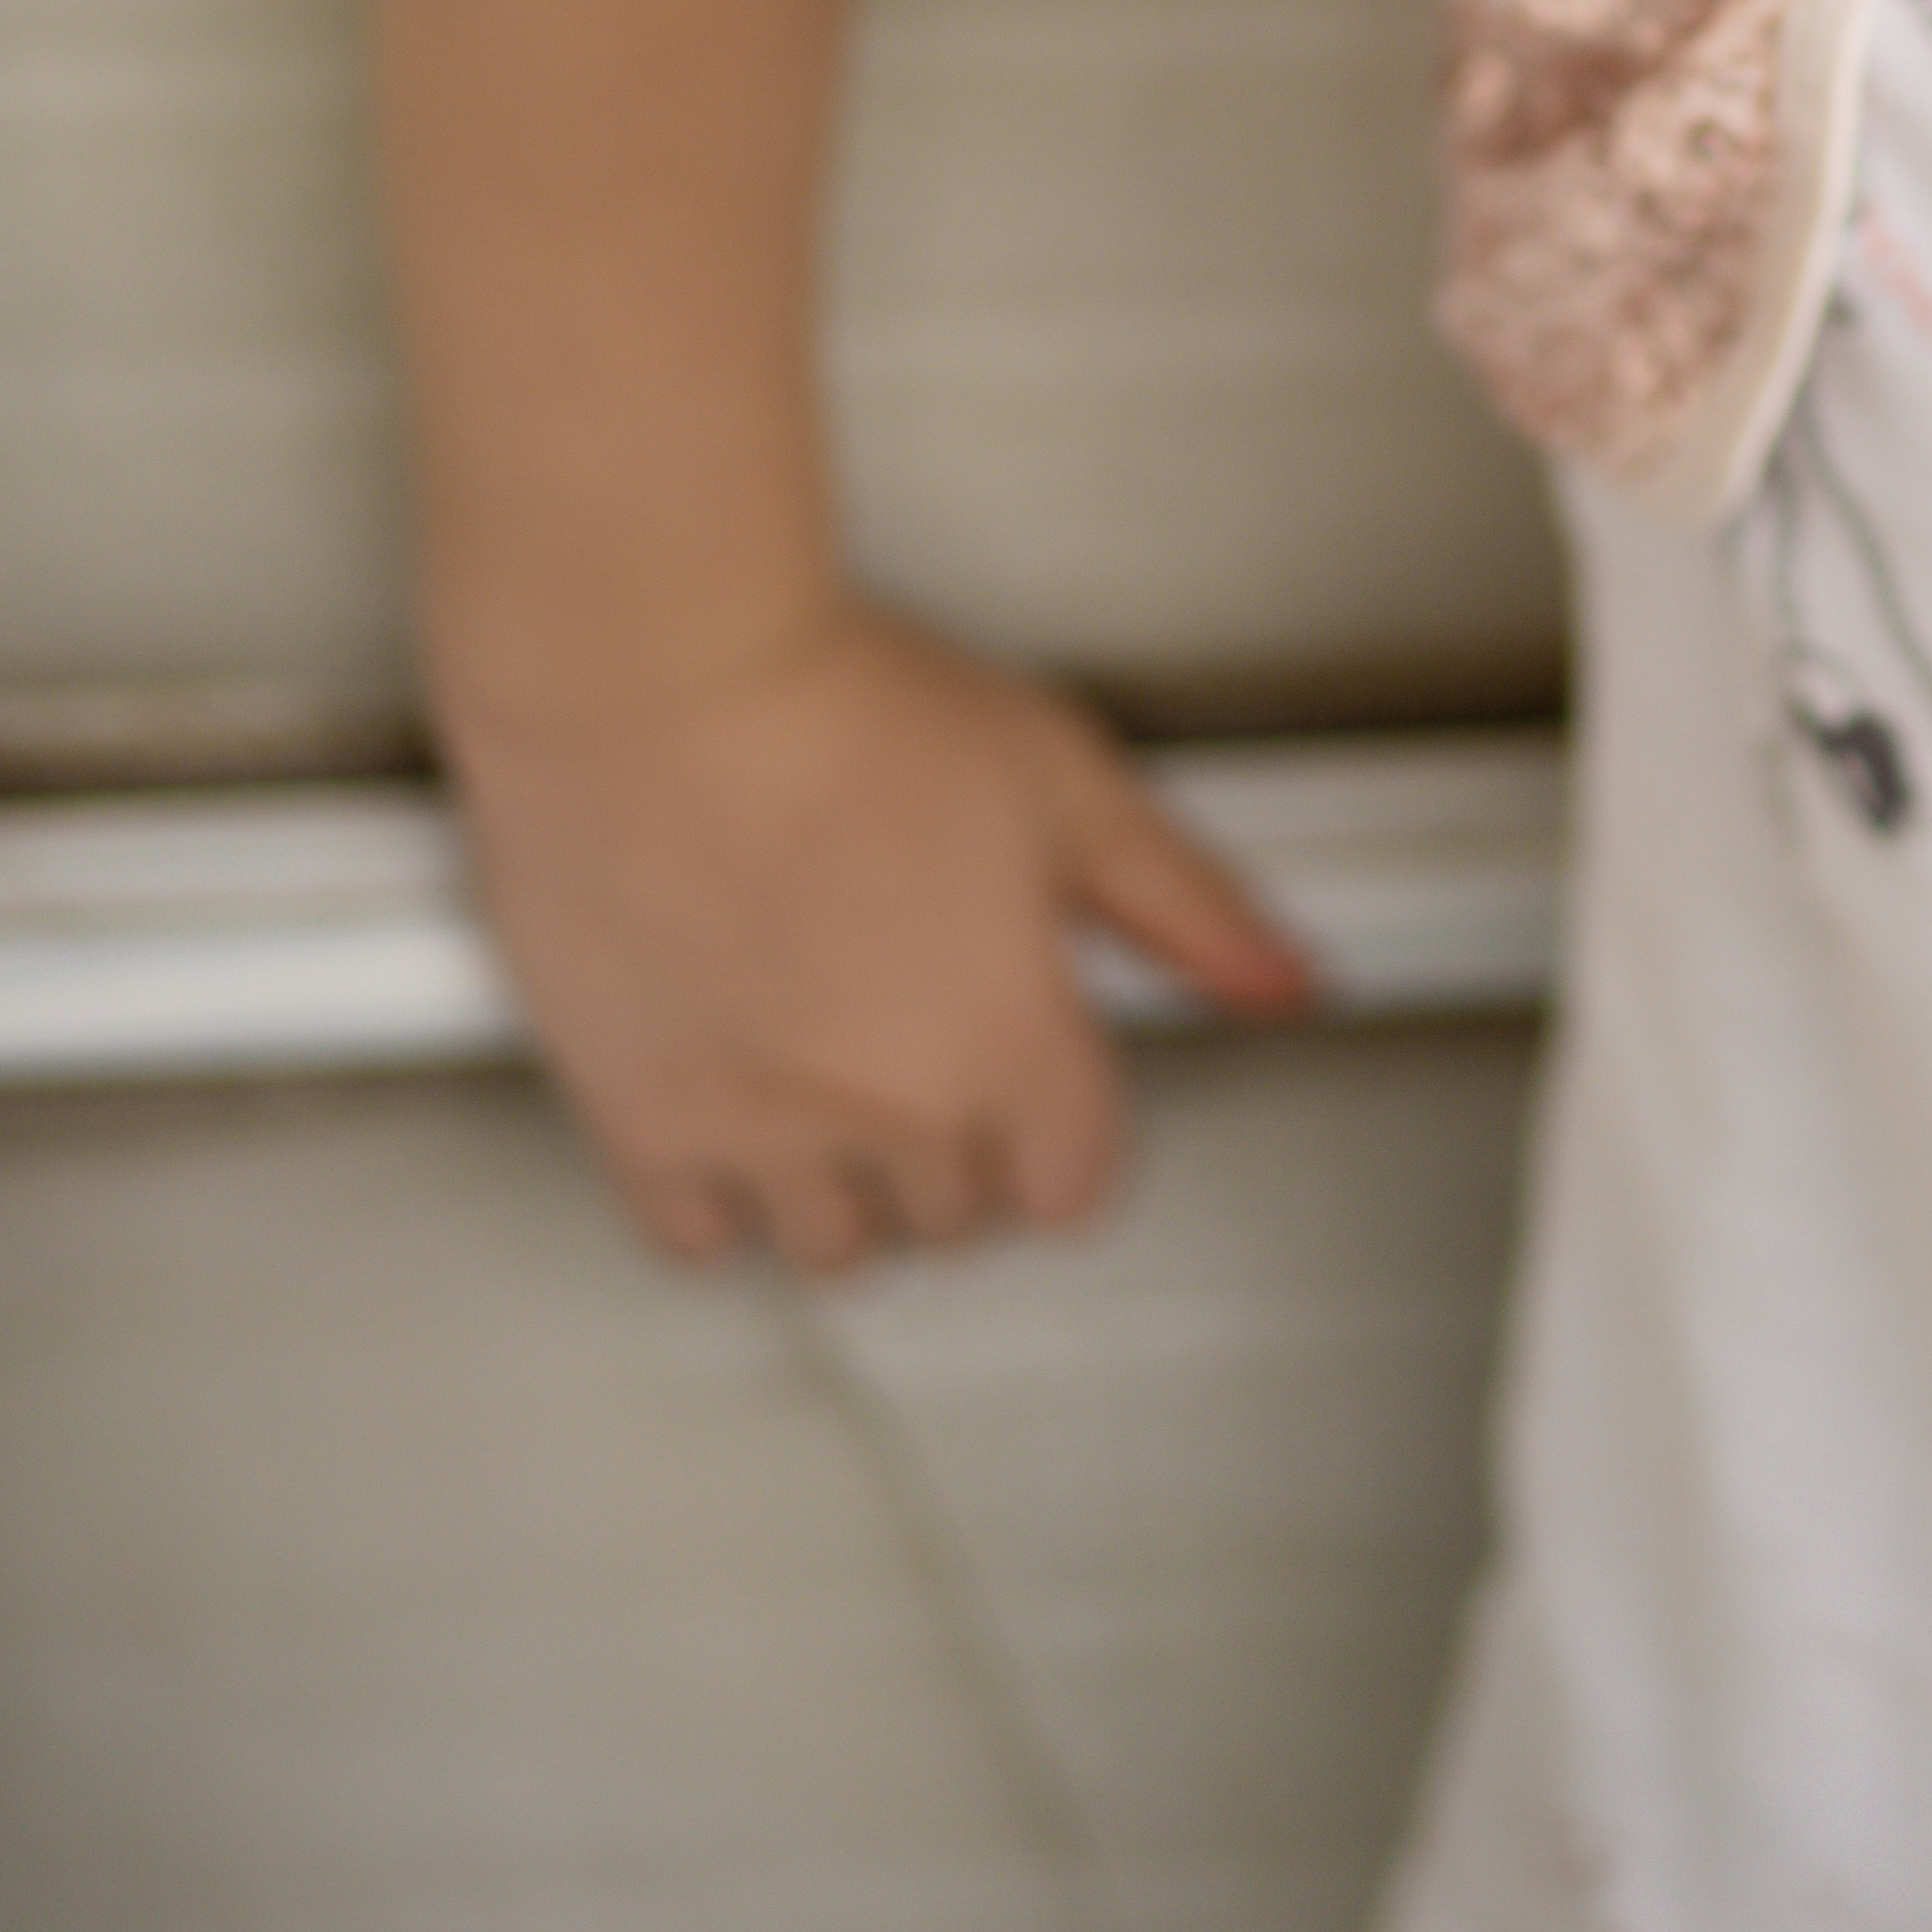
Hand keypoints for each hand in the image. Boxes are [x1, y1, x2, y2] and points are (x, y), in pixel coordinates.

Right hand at [442, 596, 1320, 1271]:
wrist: (660, 682)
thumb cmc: (851, 709)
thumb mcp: (1067, 785)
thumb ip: (1188, 906)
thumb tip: (1291, 982)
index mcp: (1011, 1041)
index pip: (1077, 1186)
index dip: (1069, 1138)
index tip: (1046, 1091)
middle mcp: (892, 1111)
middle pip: (961, 1219)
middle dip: (968, 1154)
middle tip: (941, 1061)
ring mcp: (760, 1129)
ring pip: (838, 1250)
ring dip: (856, 1195)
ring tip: (847, 1099)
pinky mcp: (641, 1119)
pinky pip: (701, 1240)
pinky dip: (728, 1205)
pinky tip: (745, 1125)